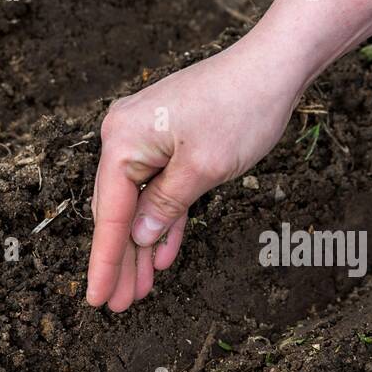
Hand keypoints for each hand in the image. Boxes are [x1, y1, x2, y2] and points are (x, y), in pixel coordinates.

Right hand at [85, 36, 302, 310]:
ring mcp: (146, 136)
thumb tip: (140, 238)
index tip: (98, 300)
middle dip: (121, 261)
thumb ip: (166, 208)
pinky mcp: (168, 139)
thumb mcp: (204, 170)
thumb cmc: (241, 109)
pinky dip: (163, 220)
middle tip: (120, 306)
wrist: (273, 65)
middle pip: (119, 212)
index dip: (105, 262)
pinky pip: (159, 188)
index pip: (111, 215)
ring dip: (142, 247)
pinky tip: (163, 255)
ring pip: (140, 204)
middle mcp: (125, 135)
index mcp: (123, 140)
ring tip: (140, 291)